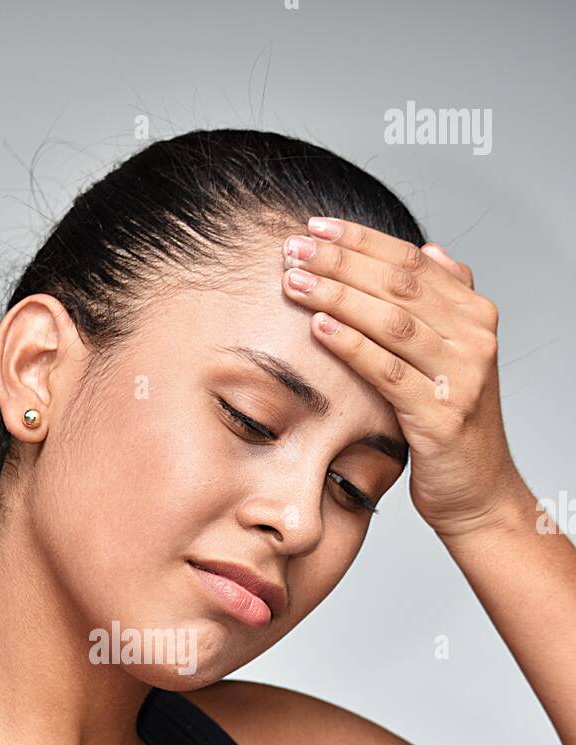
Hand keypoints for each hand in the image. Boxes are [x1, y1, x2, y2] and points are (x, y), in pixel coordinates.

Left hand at [282, 217, 521, 537]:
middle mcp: (475, 337)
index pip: (413, 260)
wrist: (476, 492)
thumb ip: (444, 302)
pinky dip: (351, 344)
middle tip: (293, 249)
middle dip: (340, 261)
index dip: (362, 240)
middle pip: (399, 284)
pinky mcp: (441, 414)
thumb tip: (431, 250)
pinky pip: (388, 370)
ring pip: (391, 321)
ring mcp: (462, 375)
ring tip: (294, 281)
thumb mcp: (453, 356)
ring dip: (336, 295)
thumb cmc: (450, 425)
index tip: (316, 227)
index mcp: (475, 314)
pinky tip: (318, 326)